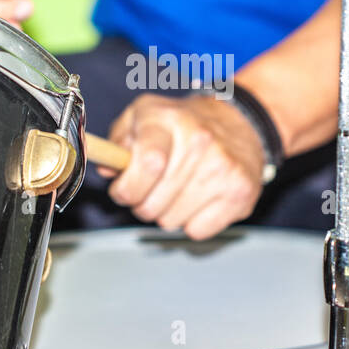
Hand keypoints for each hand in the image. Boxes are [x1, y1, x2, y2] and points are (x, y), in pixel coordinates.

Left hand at [103, 94, 265, 239]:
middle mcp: (199, 141)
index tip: (124, 190)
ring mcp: (223, 169)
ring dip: (166, 213)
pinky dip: (192, 222)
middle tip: (151, 190)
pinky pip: (197, 231)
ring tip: (177, 190)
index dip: (128, 188)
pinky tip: (198, 199)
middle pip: (152, 203)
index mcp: (167, 120)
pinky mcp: (240, 193)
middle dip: (142, 204)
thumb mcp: (141, 117)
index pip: (147, 164)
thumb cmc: (184, 124)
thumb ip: (115, 142)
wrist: (240, 124)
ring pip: (171, 222)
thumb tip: (108, 169)